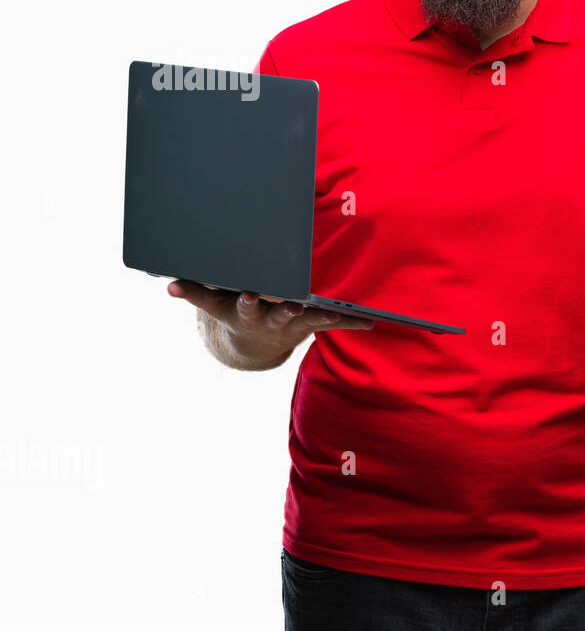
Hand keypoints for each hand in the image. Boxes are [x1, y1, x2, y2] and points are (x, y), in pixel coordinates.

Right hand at [167, 278, 373, 367]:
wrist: (255, 345)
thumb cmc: (235, 313)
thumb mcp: (214, 305)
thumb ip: (194, 292)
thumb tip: (169, 285)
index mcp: (249, 313)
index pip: (247, 306)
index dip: (248, 302)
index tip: (250, 295)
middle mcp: (273, 320)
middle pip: (282, 315)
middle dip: (289, 311)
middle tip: (297, 306)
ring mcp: (295, 324)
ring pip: (312, 321)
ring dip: (325, 318)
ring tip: (340, 316)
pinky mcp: (312, 323)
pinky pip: (334, 322)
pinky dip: (351, 322)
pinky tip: (369, 322)